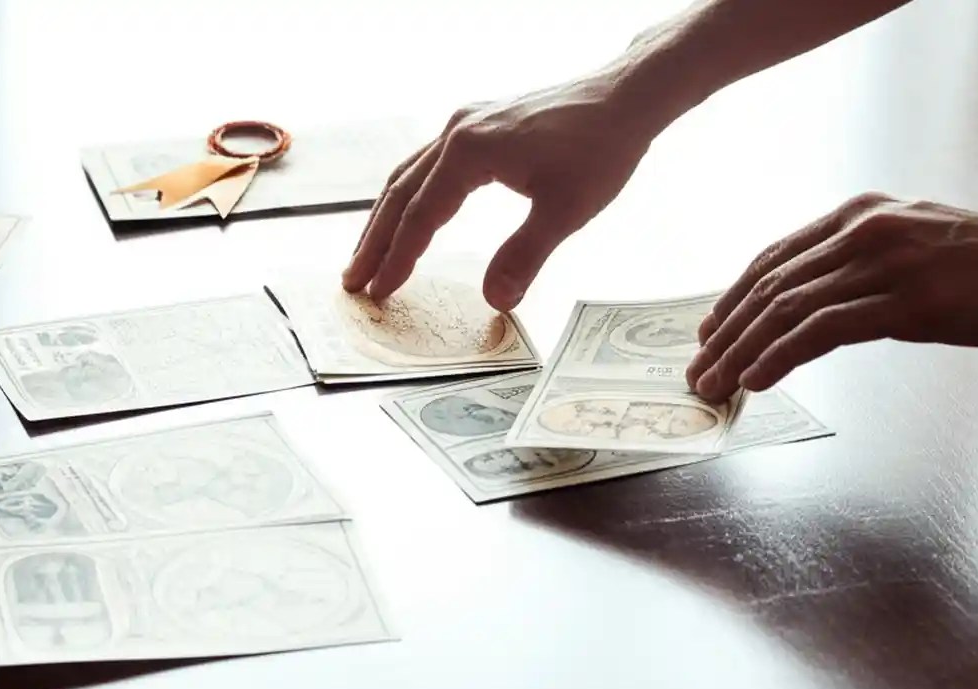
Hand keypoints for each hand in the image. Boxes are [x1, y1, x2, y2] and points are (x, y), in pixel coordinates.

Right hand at [341, 65, 670, 311]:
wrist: (625, 97)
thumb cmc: (601, 148)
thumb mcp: (566, 211)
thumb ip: (525, 256)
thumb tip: (495, 301)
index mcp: (469, 152)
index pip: (421, 215)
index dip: (398, 259)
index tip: (379, 292)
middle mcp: (456, 131)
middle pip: (400, 193)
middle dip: (375, 241)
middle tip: (353, 281)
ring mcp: (465, 123)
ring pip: (409, 175)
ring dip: (386, 217)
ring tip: (368, 255)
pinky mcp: (479, 123)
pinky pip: (428, 163)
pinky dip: (411, 194)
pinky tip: (411, 213)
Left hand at [686, 192, 977, 400]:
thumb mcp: (915, 244)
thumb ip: (862, 262)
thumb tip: (817, 304)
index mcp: (859, 214)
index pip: (773, 258)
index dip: (732, 298)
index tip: (708, 331)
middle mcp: (863, 230)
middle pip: (769, 285)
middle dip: (724, 333)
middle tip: (697, 371)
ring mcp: (884, 263)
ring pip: (786, 309)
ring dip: (740, 352)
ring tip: (714, 386)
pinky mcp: (909, 301)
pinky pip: (824, 331)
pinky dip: (781, 356)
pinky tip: (757, 378)